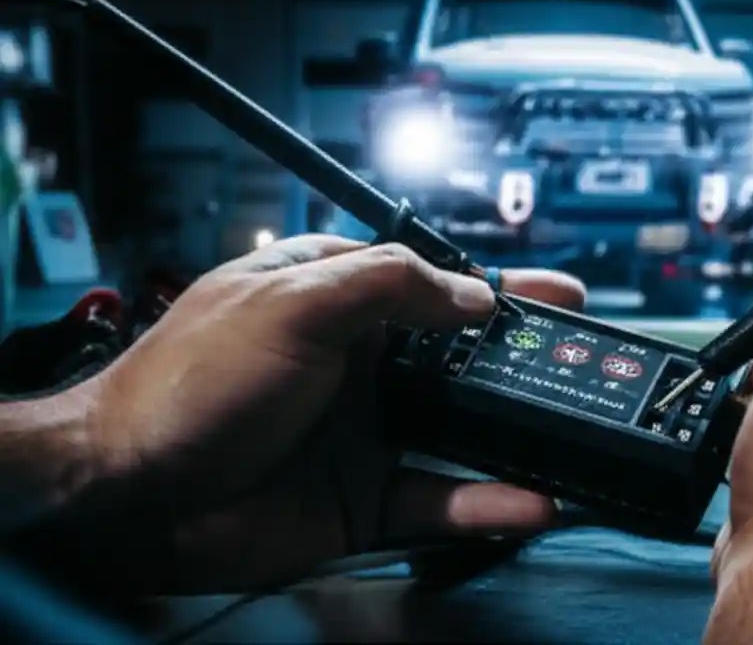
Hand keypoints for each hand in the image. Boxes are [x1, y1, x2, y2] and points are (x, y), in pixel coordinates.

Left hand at [16, 236, 583, 592]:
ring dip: (518, 433)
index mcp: (335, 297)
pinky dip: (485, 504)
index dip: (495, 287)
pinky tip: (528, 502)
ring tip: (580, 432)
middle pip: (461, 356)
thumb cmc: (189, 383)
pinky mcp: (362, 499)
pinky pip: (438, 499)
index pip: (433, 280)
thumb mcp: (294, 303)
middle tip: (591, 362)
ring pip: (460, 431)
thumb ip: (389, 284)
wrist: (127, 496)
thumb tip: (471, 294)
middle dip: (525, 359)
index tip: (557, 296)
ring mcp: (363, 431)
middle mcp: (357, 363)